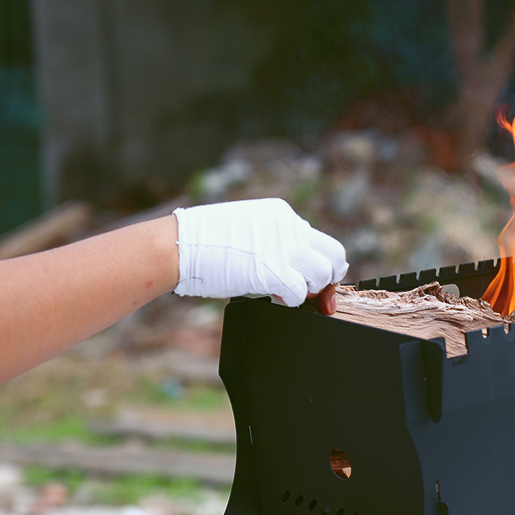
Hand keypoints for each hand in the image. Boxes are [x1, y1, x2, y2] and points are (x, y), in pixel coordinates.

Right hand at [173, 199, 347, 307]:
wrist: (179, 245)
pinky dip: (292, 301)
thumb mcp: (248, 227)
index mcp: (282, 213)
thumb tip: (292, 267)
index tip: (309, 277)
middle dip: (329, 277)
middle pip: (335, 253)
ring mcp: (283, 248)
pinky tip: (277, 297)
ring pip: (324, 274)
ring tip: (290, 293)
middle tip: (316, 292)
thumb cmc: (204, 241)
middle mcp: (289, 227)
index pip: (317, 239)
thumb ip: (274, 241)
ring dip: (311, 289)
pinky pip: (300, 293)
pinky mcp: (273, 271)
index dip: (316, 263)